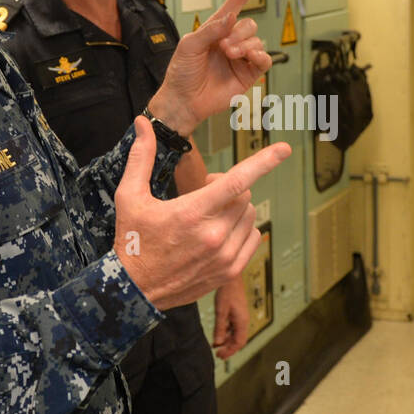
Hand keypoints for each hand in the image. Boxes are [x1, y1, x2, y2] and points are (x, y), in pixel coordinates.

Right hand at [115, 117, 288, 310]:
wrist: (133, 290)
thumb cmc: (132, 240)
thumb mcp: (130, 196)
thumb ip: (141, 157)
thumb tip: (142, 124)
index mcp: (191, 212)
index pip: (236, 181)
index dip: (263, 162)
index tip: (283, 150)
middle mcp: (213, 235)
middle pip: (243, 196)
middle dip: (228, 189)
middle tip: (204, 196)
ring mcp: (224, 256)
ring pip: (249, 216)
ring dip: (235, 209)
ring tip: (209, 217)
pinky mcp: (229, 271)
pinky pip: (254, 238)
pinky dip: (243, 229)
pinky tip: (221, 232)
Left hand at [147, 0, 272, 135]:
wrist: (184, 100)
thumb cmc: (181, 73)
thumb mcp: (189, 44)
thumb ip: (211, 29)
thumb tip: (231, 17)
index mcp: (216, 30)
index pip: (236, 3)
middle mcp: (230, 41)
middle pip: (249, 24)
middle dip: (239, 32)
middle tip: (224, 46)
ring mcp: (241, 58)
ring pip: (257, 41)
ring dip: (244, 45)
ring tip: (229, 55)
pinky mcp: (248, 74)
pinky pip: (264, 59)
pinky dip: (259, 55)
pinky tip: (248, 57)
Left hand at [212, 276, 250, 358]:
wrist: (230, 277)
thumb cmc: (227, 292)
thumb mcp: (221, 311)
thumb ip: (219, 328)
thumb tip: (218, 343)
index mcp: (242, 321)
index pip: (239, 342)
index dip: (230, 351)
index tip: (220, 356)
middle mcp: (243, 320)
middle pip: (238, 340)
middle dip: (228, 348)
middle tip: (218, 354)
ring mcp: (240, 316)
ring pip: (235, 334)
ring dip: (226, 340)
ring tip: (216, 345)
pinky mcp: (236, 312)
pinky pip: (233, 327)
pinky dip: (226, 332)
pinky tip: (218, 334)